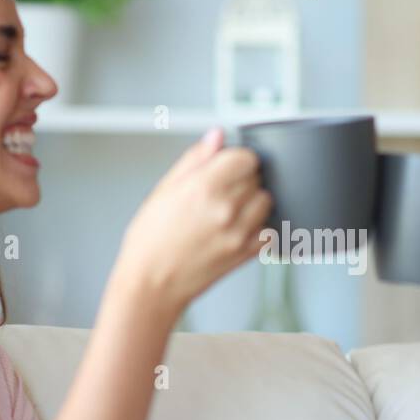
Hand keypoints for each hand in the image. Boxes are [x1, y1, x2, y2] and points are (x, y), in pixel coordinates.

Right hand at [114, 128, 271, 316]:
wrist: (151, 283)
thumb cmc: (150, 241)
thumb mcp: (165, 190)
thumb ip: (195, 159)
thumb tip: (216, 136)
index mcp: (204, 187)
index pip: (246, 157)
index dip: (237, 159)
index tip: (228, 165)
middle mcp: (226, 209)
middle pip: (257, 177)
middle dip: (242, 179)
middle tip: (221, 191)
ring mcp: (240, 232)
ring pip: (266, 201)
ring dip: (253, 201)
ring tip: (229, 210)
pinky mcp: (247, 253)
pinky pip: (269, 230)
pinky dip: (259, 226)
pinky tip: (237, 228)